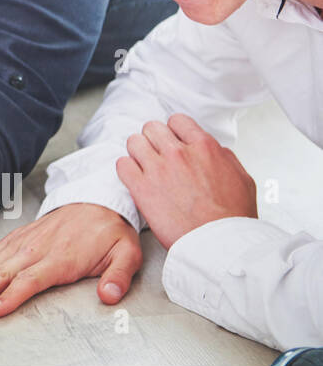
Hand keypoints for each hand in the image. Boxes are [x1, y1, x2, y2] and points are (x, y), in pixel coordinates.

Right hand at [0, 203, 141, 316]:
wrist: (99, 200)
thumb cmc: (110, 230)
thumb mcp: (127, 253)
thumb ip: (118, 276)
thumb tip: (108, 295)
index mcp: (60, 257)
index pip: (30, 280)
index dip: (10, 296)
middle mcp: (36, 249)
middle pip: (0, 273)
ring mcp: (24, 242)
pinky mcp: (18, 238)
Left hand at [117, 113, 256, 248]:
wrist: (220, 245)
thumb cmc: (234, 218)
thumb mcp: (242, 179)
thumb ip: (225, 158)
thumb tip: (215, 150)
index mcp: (204, 147)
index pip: (177, 121)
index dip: (174, 131)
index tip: (173, 142)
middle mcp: (179, 153)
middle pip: (152, 128)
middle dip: (154, 140)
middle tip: (157, 154)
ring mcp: (158, 169)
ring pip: (134, 142)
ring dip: (137, 152)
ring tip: (144, 165)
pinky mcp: (141, 188)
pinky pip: (122, 165)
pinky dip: (126, 170)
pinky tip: (135, 178)